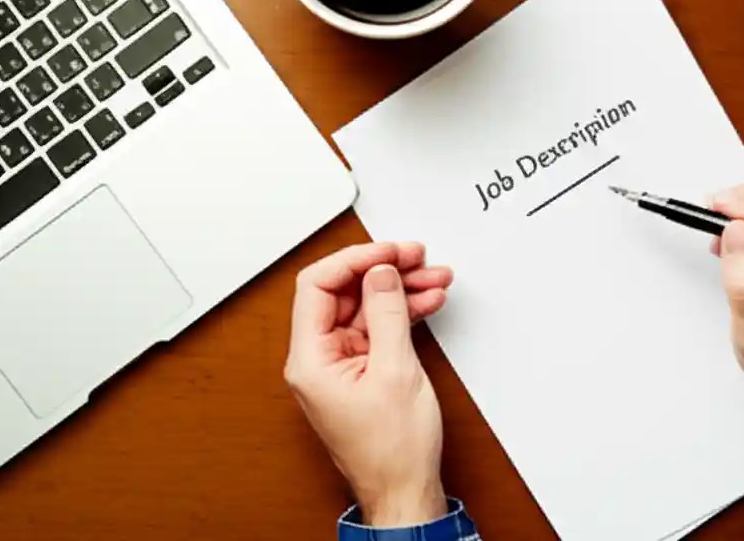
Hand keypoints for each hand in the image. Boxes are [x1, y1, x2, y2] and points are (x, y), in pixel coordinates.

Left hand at [285, 242, 453, 525]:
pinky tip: (427, 301)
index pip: (317, 285)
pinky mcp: (360, 371)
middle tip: (416, 258)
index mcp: (310, 360)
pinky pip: (376, 329)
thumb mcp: (396, 370)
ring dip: (399, 290)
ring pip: (364, 308)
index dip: (355, 260)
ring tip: (434, 277)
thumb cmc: (392, 451)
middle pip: (343, 293)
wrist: (405, 491)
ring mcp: (339, 365)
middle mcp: (317, 359)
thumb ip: (386, 313)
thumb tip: (381, 272)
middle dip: (383, 271)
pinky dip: (401, 313)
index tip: (388, 252)